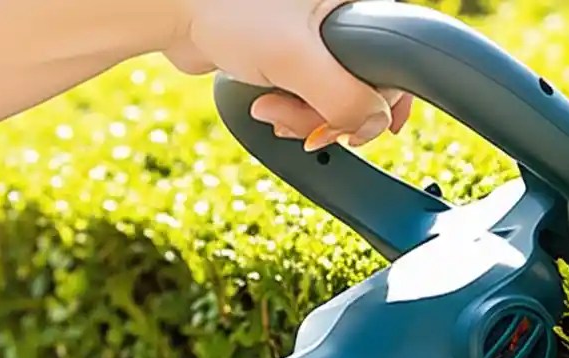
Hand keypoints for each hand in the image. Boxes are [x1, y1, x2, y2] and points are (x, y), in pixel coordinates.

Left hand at [163, 0, 413, 149]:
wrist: (172, 9)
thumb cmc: (229, 11)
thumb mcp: (296, 59)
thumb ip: (345, 97)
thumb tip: (375, 127)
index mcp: (358, 1)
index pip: (396, 65)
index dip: (383, 105)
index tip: (362, 134)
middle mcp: (344, 16)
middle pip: (364, 89)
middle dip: (330, 118)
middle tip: (305, 131)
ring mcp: (319, 39)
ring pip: (335, 99)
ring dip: (305, 120)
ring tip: (269, 111)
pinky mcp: (293, 57)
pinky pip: (309, 99)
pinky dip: (292, 114)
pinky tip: (267, 109)